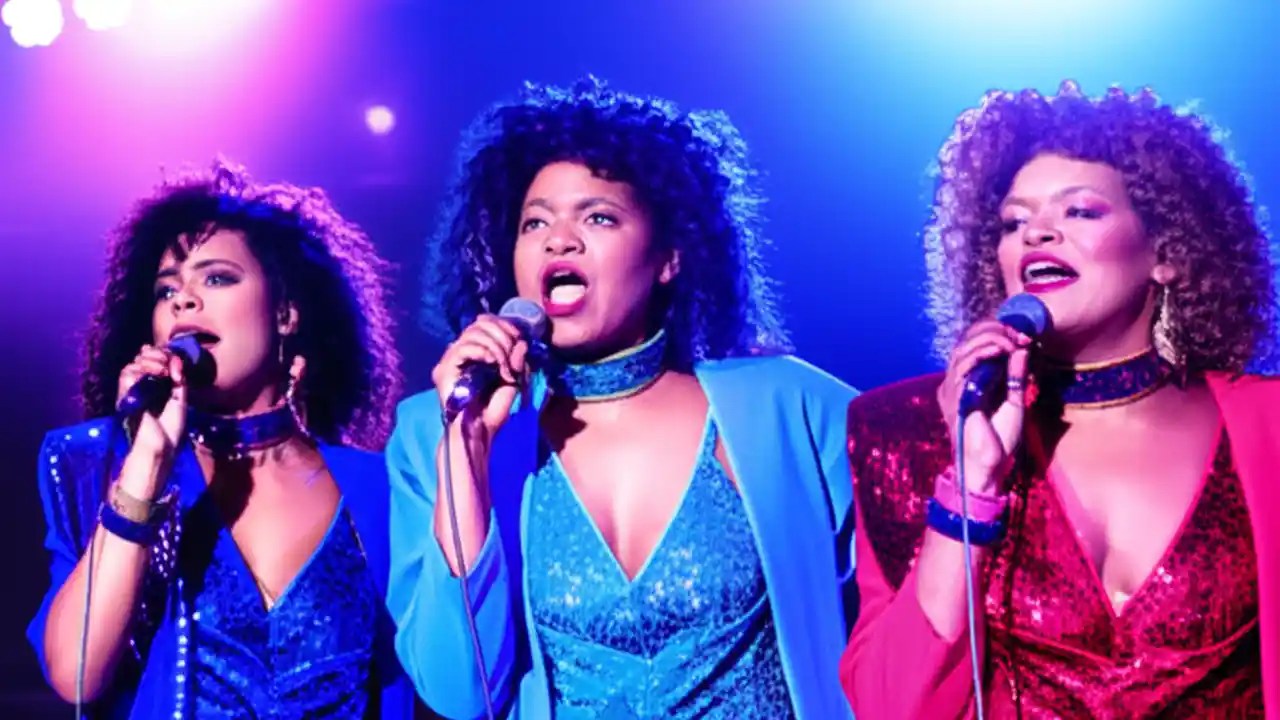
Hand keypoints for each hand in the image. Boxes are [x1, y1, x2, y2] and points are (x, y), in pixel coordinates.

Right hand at [117, 344, 187, 462]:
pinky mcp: (124, 395)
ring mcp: (130, 391)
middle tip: (168, 360)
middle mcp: (139, 387)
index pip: (150, 363)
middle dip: (156, 354)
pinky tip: (158, 373)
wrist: (159, 447)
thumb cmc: (170, 430)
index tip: (173, 355)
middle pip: (140, 359)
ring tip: (164, 369)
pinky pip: (127, 374)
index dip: (159, 354)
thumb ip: (178, 380)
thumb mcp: (180, 401)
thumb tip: (177, 359)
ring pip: (133, 364)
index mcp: (152, 388)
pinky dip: (144, 368)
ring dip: (151, 360)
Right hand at [432, 314, 529, 438]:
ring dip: (496, 345)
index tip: (518, 337)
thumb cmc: (493, 411)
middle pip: (478, 324)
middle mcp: (458, 353)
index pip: (483, 324)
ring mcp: (449, 360)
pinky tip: (492, 363)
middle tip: (511, 355)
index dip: (502, 325)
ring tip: (502, 365)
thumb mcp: (512, 382)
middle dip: (502, 334)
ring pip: (472, 333)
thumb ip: (516, 361)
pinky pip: (464, 347)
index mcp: (473, 353)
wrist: (479, 432)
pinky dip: (483, 351)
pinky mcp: (444, 369)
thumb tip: (522, 342)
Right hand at [936, 320, 1031, 490]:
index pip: (972, 344)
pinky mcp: (953, 396)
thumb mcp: (1014, 401)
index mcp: (967, 380)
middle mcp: (955, 381)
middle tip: (1017, 334)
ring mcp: (951, 387)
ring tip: (1011, 341)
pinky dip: (981, 353)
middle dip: (992, 331)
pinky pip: (963, 366)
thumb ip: (1015, 377)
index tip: (1021, 336)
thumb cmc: (1000, 439)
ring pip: (962, 349)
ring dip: (989, 339)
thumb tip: (1022, 350)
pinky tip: (999, 350)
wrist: (989, 463)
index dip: (995, 333)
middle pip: (965, 341)